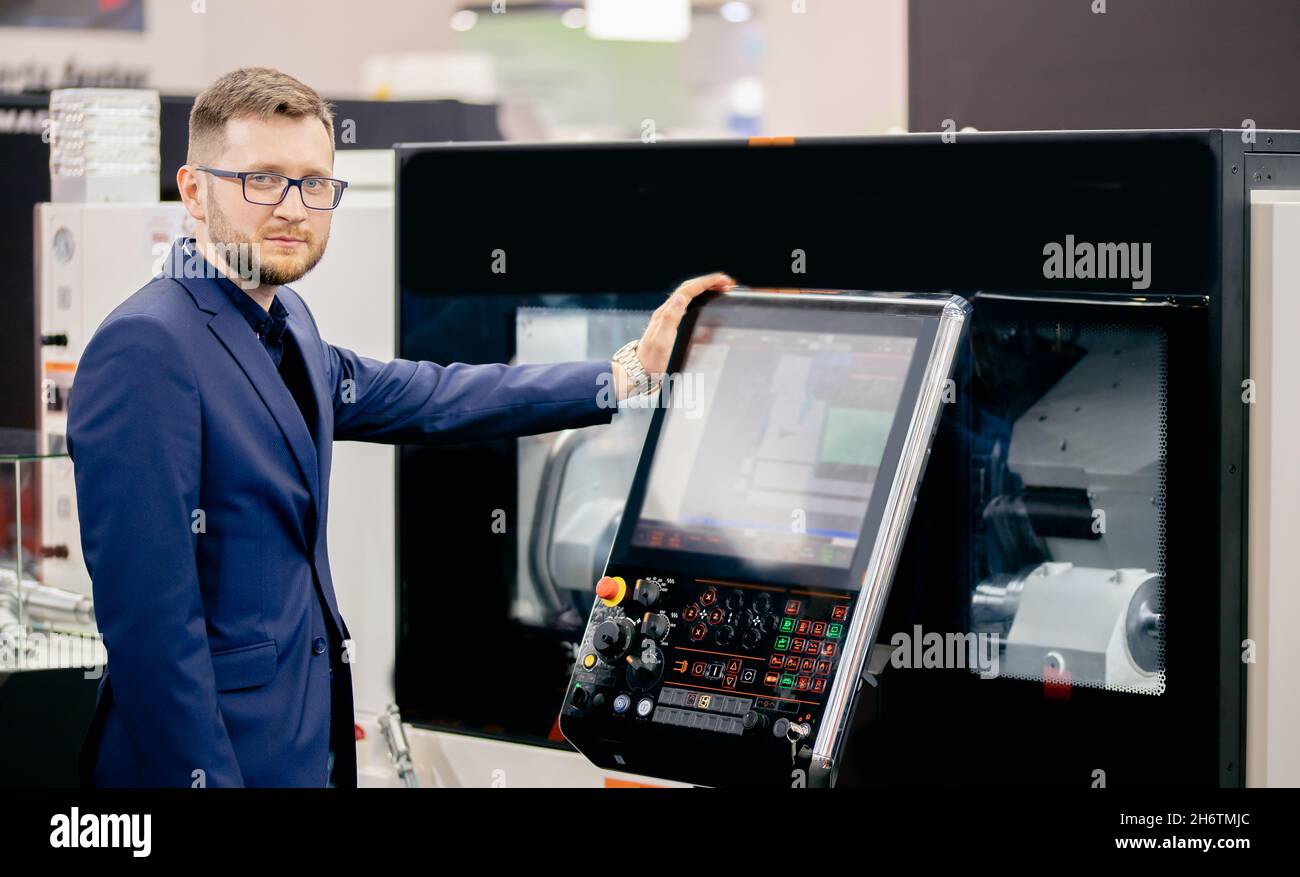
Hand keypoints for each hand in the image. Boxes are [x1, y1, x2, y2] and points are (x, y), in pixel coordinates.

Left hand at [614, 272, 735, 398]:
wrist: (639, 373)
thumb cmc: (651, 361)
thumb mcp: (661, 340)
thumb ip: (670, 318)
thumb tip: (680, 297)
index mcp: (665, 313)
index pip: (688, 290)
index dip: (707, 282)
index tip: (723, 280)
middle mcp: (666, 313)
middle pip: (689, 290)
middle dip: (709, 283)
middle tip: (727, 283)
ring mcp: (668, 319)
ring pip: (689, 298)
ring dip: (706, 291)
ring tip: (721, 290)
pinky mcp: (671, 327)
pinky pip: (688, 310)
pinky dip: (701, 305)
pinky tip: (709, 310)